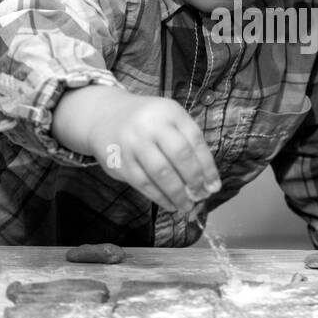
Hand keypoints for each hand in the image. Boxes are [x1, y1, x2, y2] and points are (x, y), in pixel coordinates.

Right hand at [85, 94, 220, 212]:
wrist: (103, 116)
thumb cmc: (146, 122)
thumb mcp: (168, 119)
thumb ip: (187, 143)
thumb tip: (207, 180)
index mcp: (169, 112)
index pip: (194, 141)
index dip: (207, 166)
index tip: (214, 185)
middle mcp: (151, 125)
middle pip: (180, 156)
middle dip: (194, 180)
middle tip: (202, 195)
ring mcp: (133, 143)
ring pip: (161, 173)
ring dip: (178, 194)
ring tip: (187, 206)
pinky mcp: (120, 161)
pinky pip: (144, 183)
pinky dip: (159, 197)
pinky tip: (170, 204)